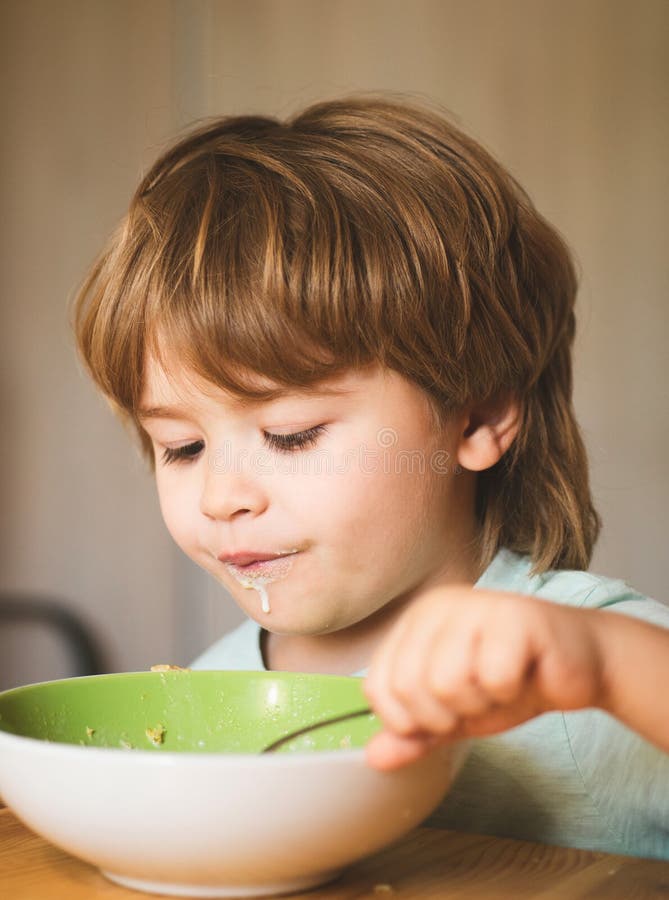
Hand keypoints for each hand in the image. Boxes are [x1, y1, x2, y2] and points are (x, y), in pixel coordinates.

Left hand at [363, 587, 604, 769]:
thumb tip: (373, 757)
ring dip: (479, 705)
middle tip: (478, 701)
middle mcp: (439, 605)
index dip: (408, 721)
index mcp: (415, 621)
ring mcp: (476, 606)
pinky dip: (509, 693)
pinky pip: (492, 678)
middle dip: (446, 716)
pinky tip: (523, 676)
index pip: (378, 686)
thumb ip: (414, 733)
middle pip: (409, 687)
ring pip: (446, 683)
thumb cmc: (512, 683)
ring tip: (500, 686)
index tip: (445, 713)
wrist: (580, 667)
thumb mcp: (454, 713)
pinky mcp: (516, 617)